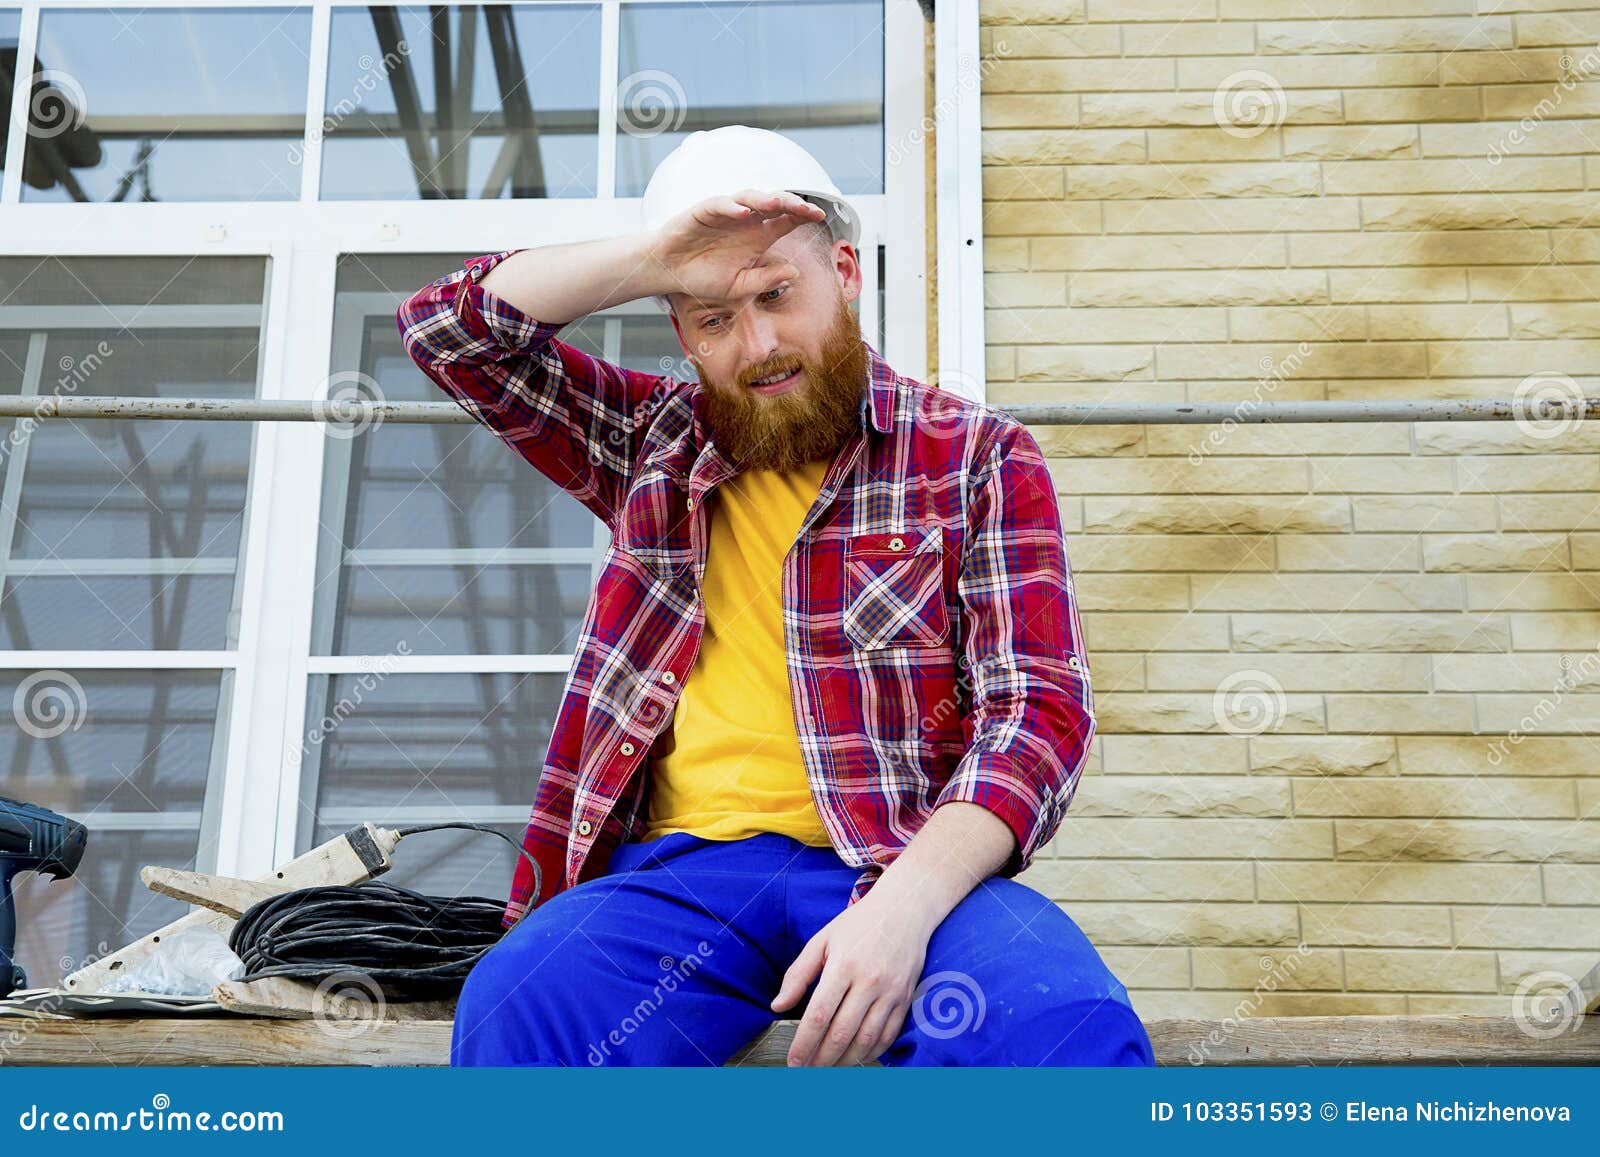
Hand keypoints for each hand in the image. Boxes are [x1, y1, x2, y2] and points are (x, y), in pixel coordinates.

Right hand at [645, 188, 827, 305]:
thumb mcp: (739, 287)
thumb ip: (765, 279)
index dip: (802, 215)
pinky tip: (743, 212)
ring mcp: (726, 213)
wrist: (669, 272)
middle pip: (774, 205)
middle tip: (807, 208)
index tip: (820, 216)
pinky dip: (732, 207)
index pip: (785, 221)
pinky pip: (720, 205)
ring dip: (765, 199)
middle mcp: (746, 221)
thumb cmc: (702, 277)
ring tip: (778, 203)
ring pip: (750, 198)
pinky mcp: (704, 211)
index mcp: (757, 237)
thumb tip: (795, 273)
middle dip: (791, 204)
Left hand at [769, 893, 932, 1066]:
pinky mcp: (906, 998)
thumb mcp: (822, 940)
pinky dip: (871, 1052)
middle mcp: (869, 982)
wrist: (905, 909)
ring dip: (844, 1061)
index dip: (804, 1044)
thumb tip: (778, 1006)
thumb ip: (798, 974)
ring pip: (865, 1040)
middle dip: (821, 1059)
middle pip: (841, 1033)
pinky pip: (888, 1035)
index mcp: (843, 966)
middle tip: (807, 1071)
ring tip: (828, 1068)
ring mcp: (891, 992)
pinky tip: (856, 1056)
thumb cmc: (859, 923)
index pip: (819, 1015)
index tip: (794, 1061)